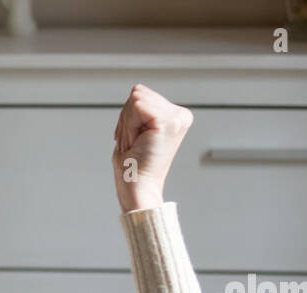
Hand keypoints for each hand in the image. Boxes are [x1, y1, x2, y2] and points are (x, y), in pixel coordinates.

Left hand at [112, 83, 193, 212]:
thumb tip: (138, 91)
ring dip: (127, 124)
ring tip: (136, 144)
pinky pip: (136, 107)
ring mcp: (176, 118)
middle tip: (134, 144)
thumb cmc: (133, 166)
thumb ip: (141, 109)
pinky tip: (137, 143)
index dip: (128, 117)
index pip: (140, 94)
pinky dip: (129, 126)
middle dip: (126, 119)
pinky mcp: (168, 122)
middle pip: (138, 93)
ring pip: (136, 98)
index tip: (134, 140)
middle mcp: (180, 115)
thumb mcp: (136, 129)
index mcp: (175, 116)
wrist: (137, 187)